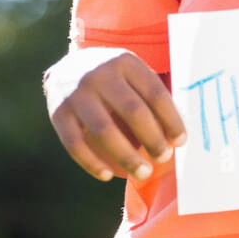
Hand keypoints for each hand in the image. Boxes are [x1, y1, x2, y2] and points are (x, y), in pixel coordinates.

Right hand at [45, 47, 186, 183]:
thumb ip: (151, 97)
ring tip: (143, 173)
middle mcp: (100, 74)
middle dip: (152, 139)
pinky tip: (107, 175)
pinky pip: (75, 144)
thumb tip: (176, 135)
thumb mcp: (132, 74)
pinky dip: (92, 163)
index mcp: (125, 62)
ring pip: (104, 130)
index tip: (181, 140)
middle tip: (164, 158)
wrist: (67, 67)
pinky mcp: (58, 113)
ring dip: (126, 156)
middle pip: (132, 111)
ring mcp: (76, 93)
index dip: (171, 119)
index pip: (155, 93)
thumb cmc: (113, 78)